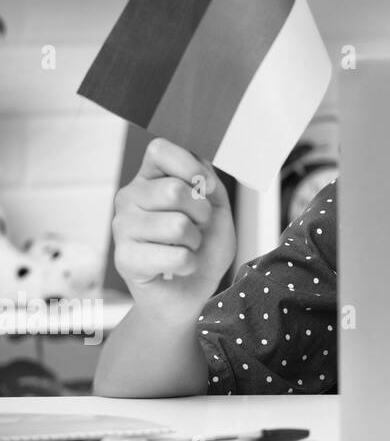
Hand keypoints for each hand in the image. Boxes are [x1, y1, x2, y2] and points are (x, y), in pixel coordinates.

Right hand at [111, 137, 235, 324]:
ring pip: (177, 225)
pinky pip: (176, 255)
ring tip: (187, 247)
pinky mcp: (124, 258)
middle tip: (198, 227)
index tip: (207, 187)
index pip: (160, 149)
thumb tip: (198, 166)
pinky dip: (189, 263)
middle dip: (202, 212)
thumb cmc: (203, 247)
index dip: (190, 166)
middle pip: (174, 190)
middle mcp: (129, 197)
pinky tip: (178, 266)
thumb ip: (208, 182)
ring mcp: (122, 227)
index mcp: (150, 178)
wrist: (190, 292)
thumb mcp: (217, 208)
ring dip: (195, 241)